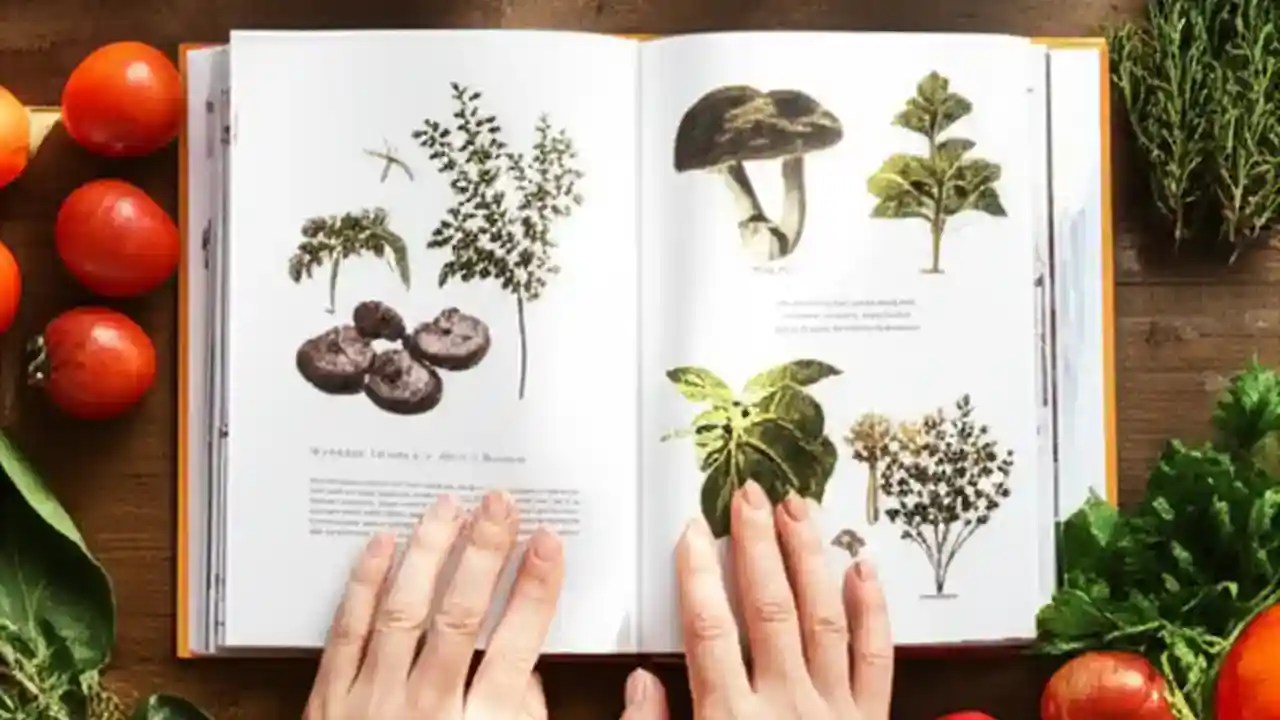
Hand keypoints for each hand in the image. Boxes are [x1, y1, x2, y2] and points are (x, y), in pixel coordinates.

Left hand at [304, 490, 563, 719]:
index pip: (518, 644)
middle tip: (500, 505)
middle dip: (485, 552)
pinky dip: (364, 583)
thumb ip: (526, 713)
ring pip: (403, 611)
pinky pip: (347, 631)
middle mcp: (427, 711)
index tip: (548, 545)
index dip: (537, 588)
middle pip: (461, 616)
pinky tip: (381, 546)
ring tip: (447, 508)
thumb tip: (528, 662)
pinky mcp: (330, 702)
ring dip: (428, 552)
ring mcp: (374, 704)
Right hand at [622, 479, 893, 719]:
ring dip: (808, 559)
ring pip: (822, 620)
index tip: (693, 530)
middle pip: (769, 609)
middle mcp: (785, 708)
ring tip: (799, 510)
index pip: (709, 630)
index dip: (698, 574)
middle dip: (758, 545)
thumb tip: (640, 682)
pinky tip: (862, 569)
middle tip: (751, 496)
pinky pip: (874, 659)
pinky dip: (872, 611)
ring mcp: (833, 713)